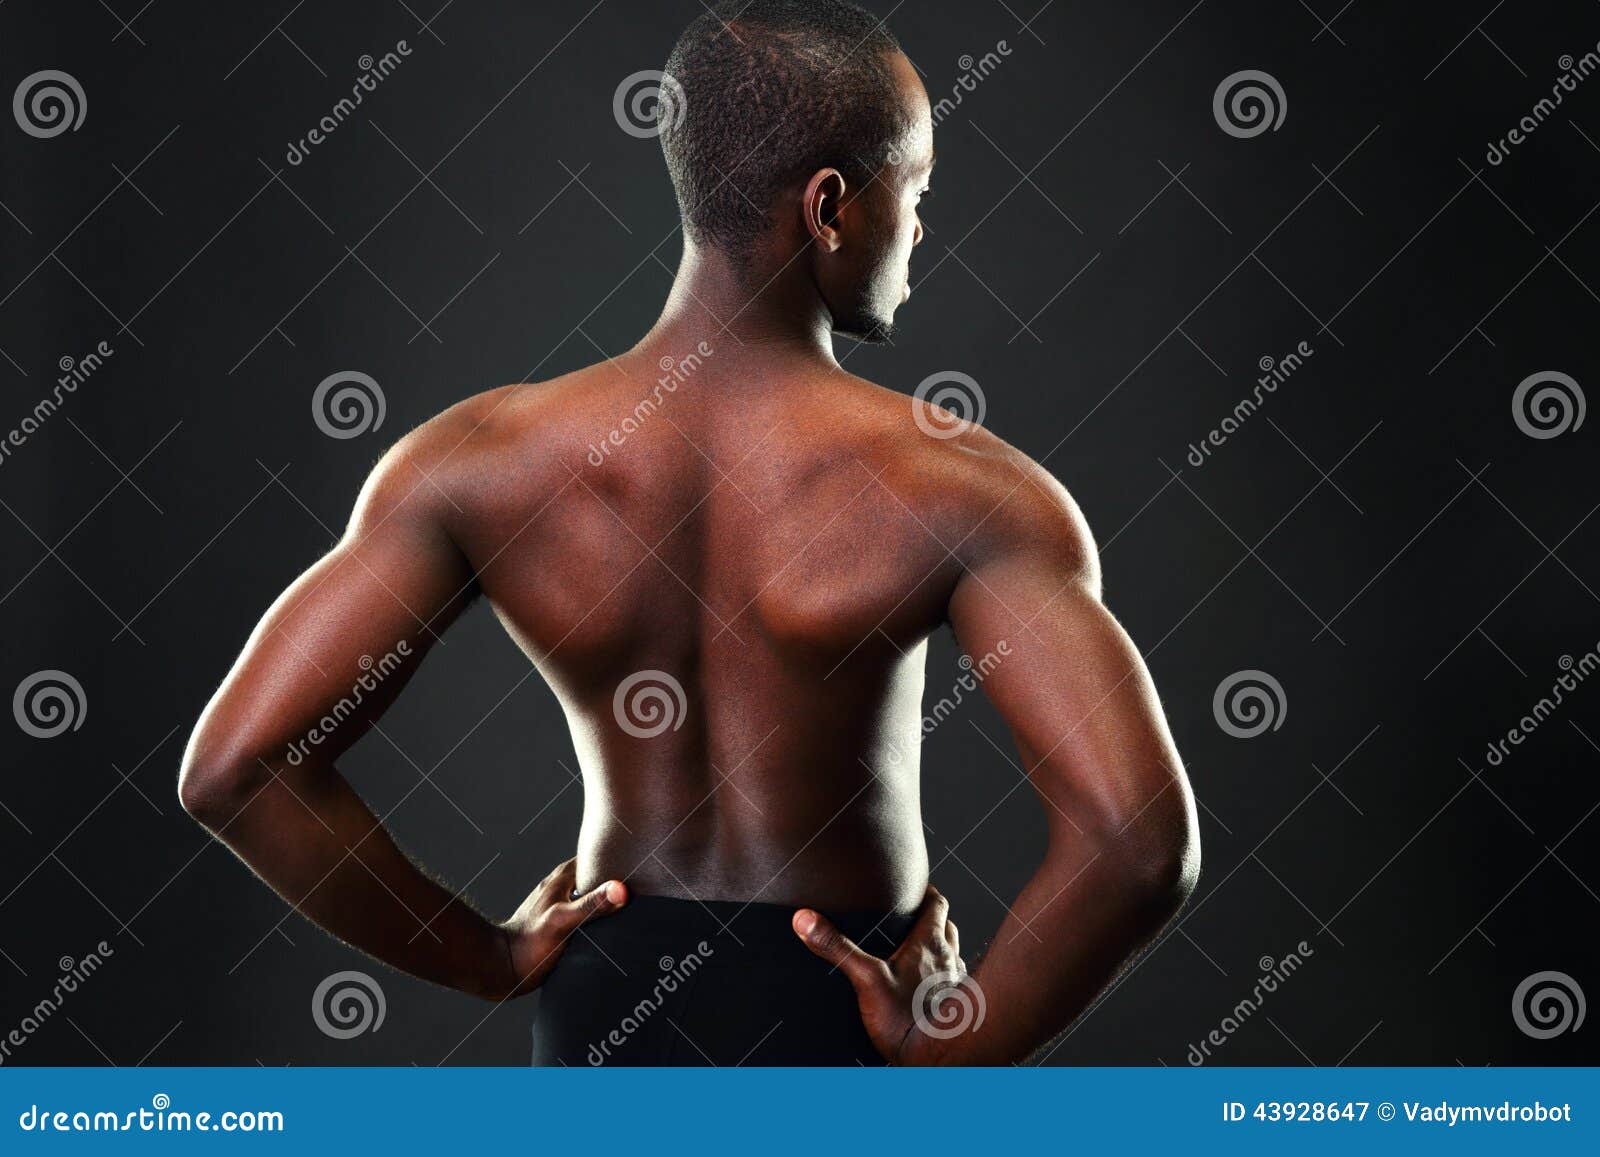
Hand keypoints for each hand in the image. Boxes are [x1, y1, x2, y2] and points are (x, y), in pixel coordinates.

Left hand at [494, 858, 626, 998]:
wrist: (504, 969)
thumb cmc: (529, 945)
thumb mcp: (563, 921)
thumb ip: (591, 905)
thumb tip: (621, 889)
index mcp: (562, 878)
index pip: (595, 858)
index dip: (616, 860)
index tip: (638, 865)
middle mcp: (561, 887)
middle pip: (596, 876)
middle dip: (616, 880)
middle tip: (641, 888)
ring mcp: (560, 905)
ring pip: (591, 895)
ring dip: (607, 901)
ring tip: (631, 908)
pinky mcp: (560, 923)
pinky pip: (586, 913)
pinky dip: (598, 917)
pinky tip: (610, 928)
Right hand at [792, 884, 983, 1064]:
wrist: (940, 1060)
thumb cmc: (909, 1020)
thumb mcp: (866, 979)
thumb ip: (837, 948)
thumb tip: (807, 920)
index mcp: (930, 943)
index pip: (938, 904)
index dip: (928, 892)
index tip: (918, 888)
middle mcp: (948, 959)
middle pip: (948, 926)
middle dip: (934, 917)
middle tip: (915, 916)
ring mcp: (955, 983)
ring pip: (953, 953)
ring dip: (941, 947)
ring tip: (919, 951)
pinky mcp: (956, 1008)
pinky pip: (952, 983)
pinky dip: (942, 977)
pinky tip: (926, 989)